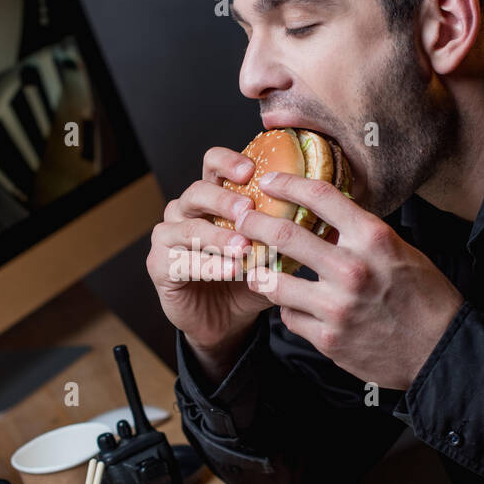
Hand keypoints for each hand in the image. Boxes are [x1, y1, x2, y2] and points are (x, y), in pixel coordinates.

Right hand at [146, 146, 273, 368]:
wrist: (224, 321)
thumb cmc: (247, 280)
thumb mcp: (271, 255)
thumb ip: (288, 235)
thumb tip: (324, 218)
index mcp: (210, 198)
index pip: (211, 165)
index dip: (227, 162)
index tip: (250, 170)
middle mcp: (184, 211)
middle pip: (197, 192)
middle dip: (223, 199)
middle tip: (248, 210)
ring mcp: (167, 236)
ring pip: (188, 227)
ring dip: (217, 236)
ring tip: (243, 247)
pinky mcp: (159, 265)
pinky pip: (179, 260)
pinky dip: (207, 265)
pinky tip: (230, 271)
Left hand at [236, 170, 463, 389]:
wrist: (442, 350)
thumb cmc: (424, 298)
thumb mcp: (398, 252)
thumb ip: (359, 236)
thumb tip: (323, 221)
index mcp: (373, 239)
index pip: (320, 196)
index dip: (287, 184)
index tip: (269, 181)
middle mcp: (352, 269)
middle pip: (284, 235)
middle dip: (254, 223)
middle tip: (241, 219)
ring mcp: (336, 306)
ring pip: (274, 281)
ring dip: (259, 272)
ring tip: (253, 267)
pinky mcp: (327, 338)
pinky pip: (289, 316)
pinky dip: (288, 309)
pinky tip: (293, 306)